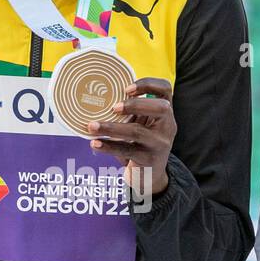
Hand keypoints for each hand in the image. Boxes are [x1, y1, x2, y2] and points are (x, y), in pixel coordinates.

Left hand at [88, 77, 175, 199]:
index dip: (148, 84)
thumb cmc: (141, 144)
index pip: (165, 90)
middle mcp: (167, 126)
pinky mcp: (149, 160)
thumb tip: (100, 96)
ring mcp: (160, 144)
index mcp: (166, 113)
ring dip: (111, 127)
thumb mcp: (143, 125)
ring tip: (92, 126)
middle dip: (135, 104)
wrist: (151, 177)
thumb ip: (132, 111)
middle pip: (161, 108)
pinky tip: (95, 143)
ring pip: (138, 131)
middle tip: (113, 107)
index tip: (126, 88)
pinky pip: (127, 150)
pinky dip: (109, 146)